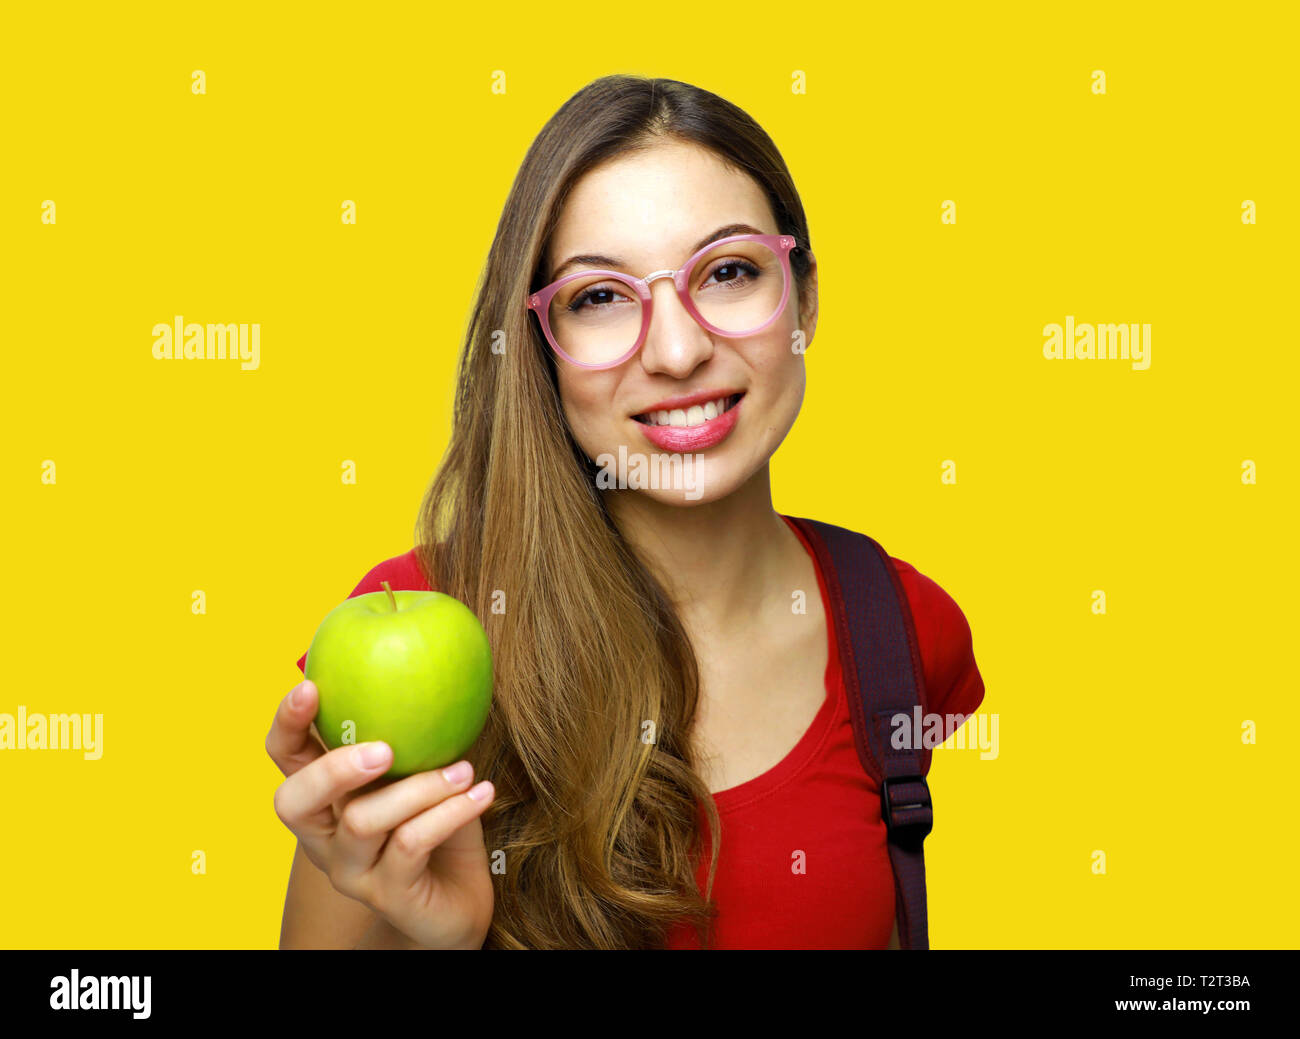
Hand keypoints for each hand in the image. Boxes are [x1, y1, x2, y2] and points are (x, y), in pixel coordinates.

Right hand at [267, 679, 495, 949]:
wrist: (458, 902)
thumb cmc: (437, 826)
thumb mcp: (422, 771)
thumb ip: (414, 733)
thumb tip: (432, 661)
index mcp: (324, 798)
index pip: (284, 757)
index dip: (286, 723)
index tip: (310, 686)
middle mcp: (324, 836)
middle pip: (294, 802)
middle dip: (333, 768)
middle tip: (384, 748)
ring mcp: (351, 869)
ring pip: (362, 822)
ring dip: (419, 787)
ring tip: (464, 768)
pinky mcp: (387, 895)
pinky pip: (410, 845)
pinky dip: (448, 814)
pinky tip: (481, 793)